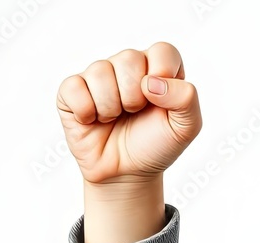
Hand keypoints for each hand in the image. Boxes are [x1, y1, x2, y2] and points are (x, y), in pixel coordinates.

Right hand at [56, 41, 201, 185]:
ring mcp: (98, 76)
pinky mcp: (72, 90)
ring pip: (100, 71)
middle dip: (135, 96)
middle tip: (135, 113)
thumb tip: (152, 81)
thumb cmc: (156, 145)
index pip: (162, 51)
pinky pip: (73, 87)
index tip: (161, 101)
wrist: (127, 173)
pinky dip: (87, 111)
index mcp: (158, 70)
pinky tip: (93, 120)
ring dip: (111, 106)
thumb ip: (186, 98)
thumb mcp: (187, 127)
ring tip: (115, 118)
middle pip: (129, 58)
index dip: (162, 74)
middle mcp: (128, 67)